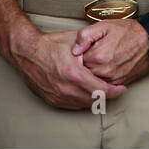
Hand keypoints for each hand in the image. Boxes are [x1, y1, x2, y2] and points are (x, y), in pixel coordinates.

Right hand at [11, 29, 127, 108]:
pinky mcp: (51, 99)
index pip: (101, 91)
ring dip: (96, 100)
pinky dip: (83, 101)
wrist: (26, 51)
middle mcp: (65, 89)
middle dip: (108, 96)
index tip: (122, 88)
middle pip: (94, 101)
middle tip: (116, 89)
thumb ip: (94, 49)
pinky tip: (88, 93)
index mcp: (74, 75)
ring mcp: (57, 96)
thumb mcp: (76, 42)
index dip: (115, 91)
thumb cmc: (51, 44)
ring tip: (103, 90)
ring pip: (83, 105)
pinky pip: (72, 105)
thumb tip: (110, 54)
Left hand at [71, 19, 148, 86]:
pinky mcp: (120, 82)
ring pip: (93, 82)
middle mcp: (104, 70)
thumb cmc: (129, 31)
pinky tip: (105, 69)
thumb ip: (84, 36)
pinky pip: (104, 85)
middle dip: (83, 67)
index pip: (76, 63)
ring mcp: (113, 78)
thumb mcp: (104, 26)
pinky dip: (102, 79)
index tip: (80, 53)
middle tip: (88, 58)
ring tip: (98, 63)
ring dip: (92, 75)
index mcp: (97, 56)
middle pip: (83, 75)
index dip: (77, 57)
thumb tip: (74, 49)